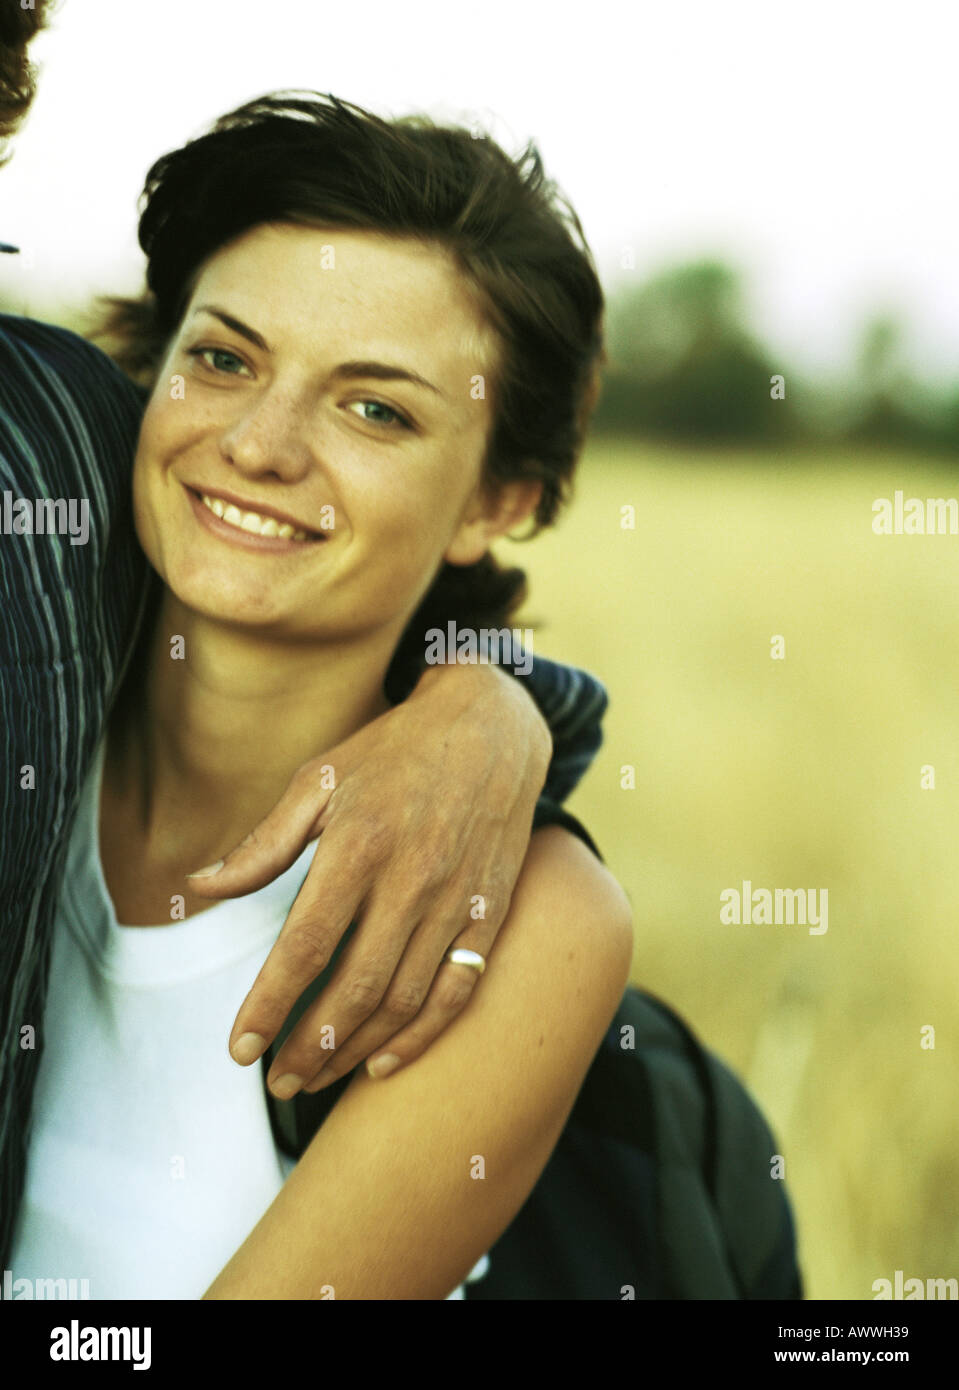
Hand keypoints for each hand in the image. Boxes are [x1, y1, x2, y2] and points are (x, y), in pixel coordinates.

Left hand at [186, 661, 551, 1096]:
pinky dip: (422, 1036)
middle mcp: (411, 880)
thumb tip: (198, 887)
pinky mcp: (489, 912)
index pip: (305, 947)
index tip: (239, 1048)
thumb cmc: (393, 751)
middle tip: (276, 1082)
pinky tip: (384, 1061)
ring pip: (405, 1000)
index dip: (269, 1005)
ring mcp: (456, 901)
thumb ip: (262, 844)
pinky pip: (457, 990)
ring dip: (357, 1050)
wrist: (492, 726)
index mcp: (359, 845)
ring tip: (317, 1078)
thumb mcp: (319, 780)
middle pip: (355, 988)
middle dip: (309, 1047)